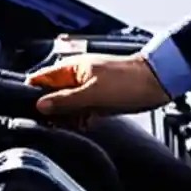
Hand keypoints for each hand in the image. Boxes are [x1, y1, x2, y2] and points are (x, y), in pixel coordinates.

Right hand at [26, 53, 170, 117]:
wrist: (157, 82)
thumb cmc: (128, 82)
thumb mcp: (92, 94)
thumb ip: (65, 100)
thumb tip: (40, 105)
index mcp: (71, 67)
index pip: (40, 79)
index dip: (34, 95)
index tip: (33, 112)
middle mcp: (76, 75)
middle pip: (52, 94)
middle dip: (52, 110)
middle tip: (57, 123)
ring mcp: (87, 86)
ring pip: (66, 104)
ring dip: (68, 116)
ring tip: (75, 123)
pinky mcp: (98, 97)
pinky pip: (81, 109)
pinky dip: (81, 117)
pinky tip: (86, 124)